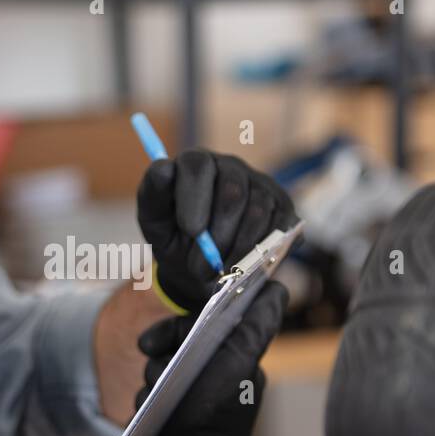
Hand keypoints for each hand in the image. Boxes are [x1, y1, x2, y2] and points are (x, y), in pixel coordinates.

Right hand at [135, 280, 288, 435]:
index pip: (206, 324)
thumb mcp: (237, 362)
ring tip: (151, 394)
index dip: (181, 325)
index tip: (158, 338)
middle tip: (151, 367)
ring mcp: (201, 399)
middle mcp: (223, 378)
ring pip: (166, 368)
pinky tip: (148, 407)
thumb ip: (257, 324)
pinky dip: (150, 397)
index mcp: (239, 361)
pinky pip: (159, 393)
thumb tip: (277, 288)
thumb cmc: (210, 416)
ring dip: (153, 377)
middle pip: (182, 345)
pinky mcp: (181, 417)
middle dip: (162, 354)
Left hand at [138, 150, 297, 313]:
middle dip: (217, 235)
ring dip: (237, 249)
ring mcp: (259, 185)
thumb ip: (153, 195)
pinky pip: (280, 227)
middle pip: (232, 192)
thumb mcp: (155, 223)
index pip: (198, 166)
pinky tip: (244, 264)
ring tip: (219, 271)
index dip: (195, 198)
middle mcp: (230, 168)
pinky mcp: (282, 206)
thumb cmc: (175, 241)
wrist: (200, 269)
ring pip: (258, 212)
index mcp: (197, 164)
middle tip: (201, 267)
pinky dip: (261, 251)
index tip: (190, 231)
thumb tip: (162, 168)